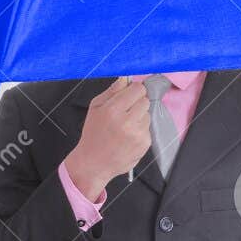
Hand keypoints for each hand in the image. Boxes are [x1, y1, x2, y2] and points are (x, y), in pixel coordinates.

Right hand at [62, 77, 150, 199]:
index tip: (129, 94)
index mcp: (113, 110)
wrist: (94, 162)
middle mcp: (127, 122)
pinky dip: (140, 130)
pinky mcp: (144, 144)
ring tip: (124, 127)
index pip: (138, 89)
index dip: (134, 90)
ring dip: (139, 117)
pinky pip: (148, 128)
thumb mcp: (95, 108)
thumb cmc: (93, 134)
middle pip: (145, 100)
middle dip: (136, 103)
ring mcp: (138, 134)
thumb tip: (125, 78)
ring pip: (148, 114)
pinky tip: (128, 136)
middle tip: (125, 112)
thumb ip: (111, 91)